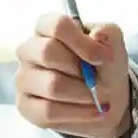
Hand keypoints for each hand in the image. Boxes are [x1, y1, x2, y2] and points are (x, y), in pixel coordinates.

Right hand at [15, 13, 131, 137]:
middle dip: (81, 69)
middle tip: (97, 78)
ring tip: (97, 97)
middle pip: (47, 52)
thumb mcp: (113, 44)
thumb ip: (107, 34)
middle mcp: (29, 50)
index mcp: (48, 28)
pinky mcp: (26, 105)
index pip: (55, 25)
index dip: (81, 41)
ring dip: (84, 94)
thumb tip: (97, 35)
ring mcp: (24, 78)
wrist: (106, 99)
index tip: (102, 56)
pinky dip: (78, 112)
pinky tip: (92, 111)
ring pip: (51, 85)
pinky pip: (48, 110)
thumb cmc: (104, 65)